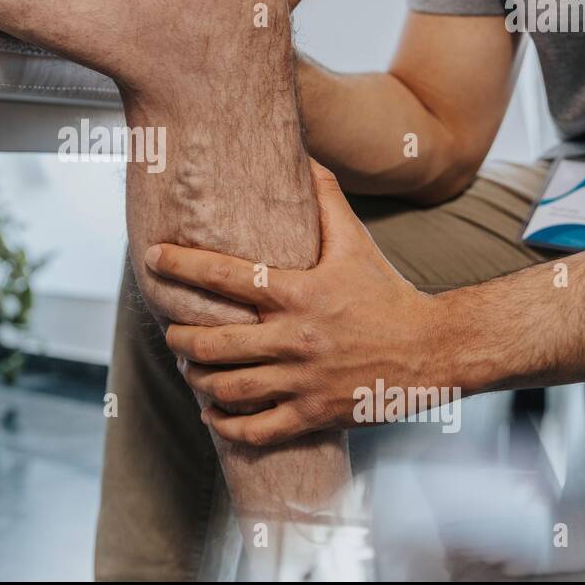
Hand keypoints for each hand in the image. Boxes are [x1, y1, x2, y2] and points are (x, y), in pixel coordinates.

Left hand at [143, 162, 449, 445]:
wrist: (433, 349)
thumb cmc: (387, 292)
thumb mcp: (355, 242)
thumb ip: (326, 199)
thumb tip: (305, 154)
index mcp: (298, 293)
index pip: (224, 276)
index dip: (180, 265)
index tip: (152, 258)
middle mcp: (295, 338)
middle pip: (212, 342)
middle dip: (181, 336)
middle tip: (172, 329)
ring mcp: (303, 381)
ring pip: (227, 388)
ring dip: (198, 378)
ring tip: (190, 366)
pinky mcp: (313, 415)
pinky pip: (255, 430)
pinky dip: (225, 424)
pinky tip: (213, 412)